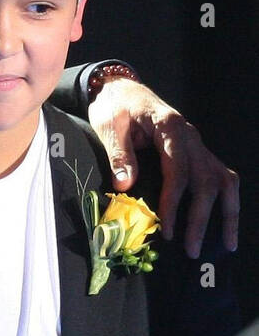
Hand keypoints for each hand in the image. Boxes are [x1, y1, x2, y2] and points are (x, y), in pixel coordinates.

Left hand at [88, 77, 239, 257]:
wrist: (121, 88)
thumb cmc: (114, 107)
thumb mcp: (109, 125)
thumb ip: (118, 154)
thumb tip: (126, 185)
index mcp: (169, 127)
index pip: (178, 168)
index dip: (174, 199)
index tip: (167, 225)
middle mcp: (191, 136)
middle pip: (206, 180)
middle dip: (200, 217)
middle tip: (189, 247)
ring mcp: (198, 144)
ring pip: (224, 180)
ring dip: (227, 213)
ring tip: (226, 245)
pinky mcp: (198, 152)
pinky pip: (221, 177)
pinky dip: (227, 200)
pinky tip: (227, 222)